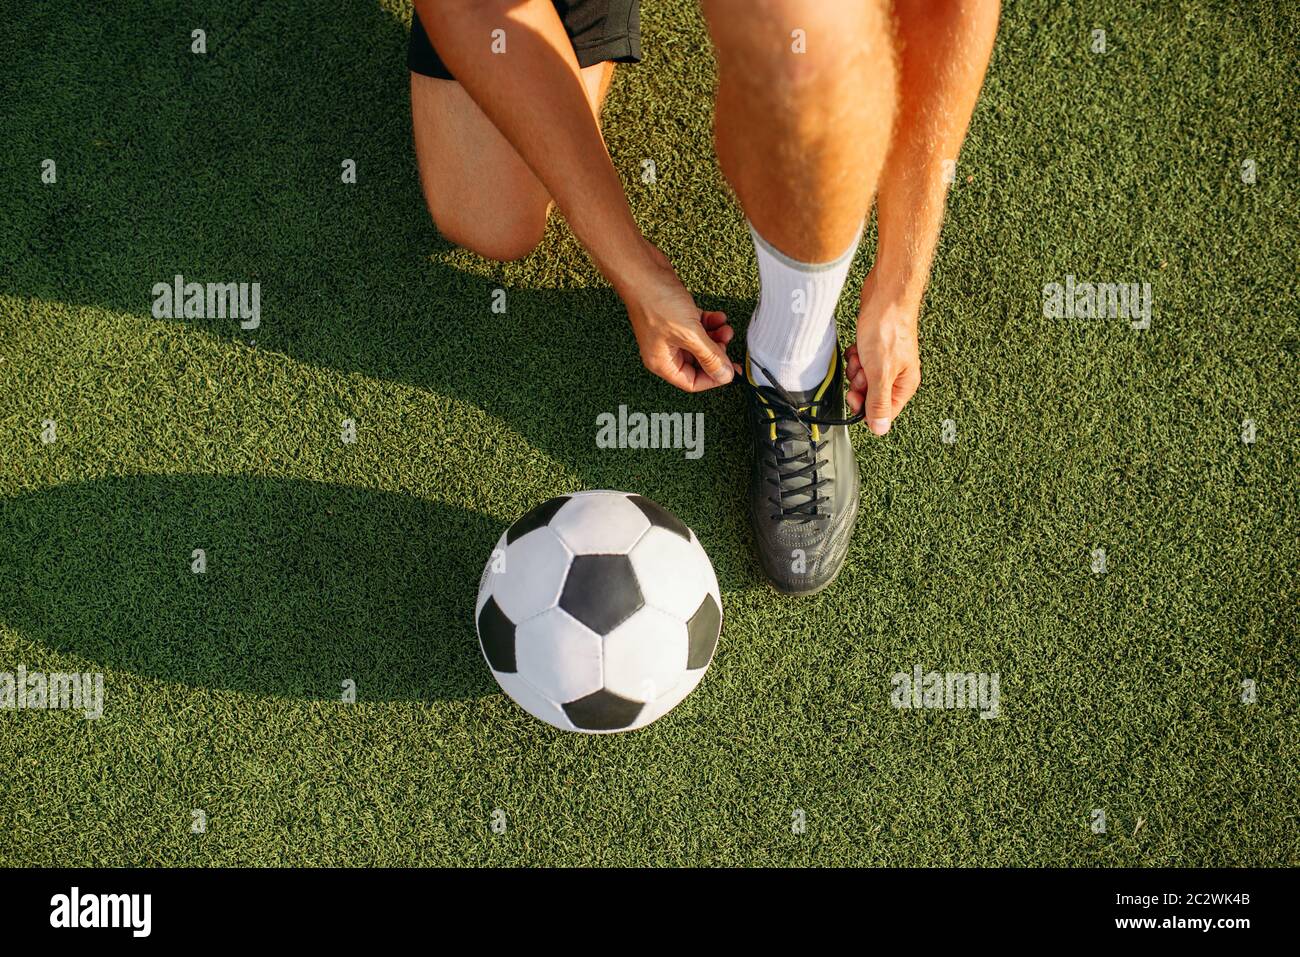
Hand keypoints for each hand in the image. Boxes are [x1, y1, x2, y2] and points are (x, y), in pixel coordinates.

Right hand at [618, 242, 735, 391]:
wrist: (642, 270)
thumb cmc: (656, 301)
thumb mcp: (690, 334)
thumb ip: (710, 356)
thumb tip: (724, 375)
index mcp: (662, 362)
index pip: (692, 382)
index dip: (713, 378)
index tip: (729, 369)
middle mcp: (665, 351)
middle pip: (698, 363)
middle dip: (716, 354)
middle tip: (727, 344)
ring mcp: (671, 333)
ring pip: (700, 344)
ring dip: (716, 337)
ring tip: (725, 328)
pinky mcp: (676, 317)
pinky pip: (698, 327)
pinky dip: (710, 323)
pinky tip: (718, 317)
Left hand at [847, 270, 920, 434]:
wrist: (885, 297)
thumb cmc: (888, 330)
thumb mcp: (880, 373)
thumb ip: (879, 403)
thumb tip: (880, 429)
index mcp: (905, 385)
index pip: (882, 412)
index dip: (865, 407)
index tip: (855, 394)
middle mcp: (898, 375)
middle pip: (869, 395)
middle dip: (860, 383)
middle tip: (863, 369)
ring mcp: (886, 362)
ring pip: (862, 378)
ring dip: (856, 368)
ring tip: (862, 353)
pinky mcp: (875, 349)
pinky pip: (859, 362)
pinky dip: (855, 355)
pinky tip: (859, 345)